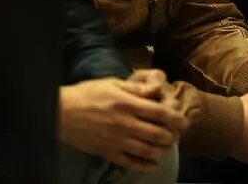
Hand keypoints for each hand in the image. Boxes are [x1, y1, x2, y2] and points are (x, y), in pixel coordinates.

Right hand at [59, 74, 187, 171]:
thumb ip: (137, 88)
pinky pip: (131, 163)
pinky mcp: (108, 153)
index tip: (184, 122)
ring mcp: (117, 141)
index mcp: (128, 103)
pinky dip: (146, 165)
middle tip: (176, 135)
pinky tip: (153, 163)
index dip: (176, 118)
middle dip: (172, 136)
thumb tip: (158, 89)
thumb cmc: (89, 93)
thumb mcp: (113, 83)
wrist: (62, 112)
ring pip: (148, 150)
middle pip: (158, 134)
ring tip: (167, 147)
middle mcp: (125, 123)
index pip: (160, 113)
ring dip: (162, 150)